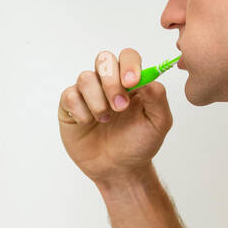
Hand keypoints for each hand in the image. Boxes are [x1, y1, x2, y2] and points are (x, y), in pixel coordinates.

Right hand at [58, 47, 172, 185]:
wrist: (119, 170)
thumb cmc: (138, 145)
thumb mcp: (158, 123)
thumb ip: (158, 98)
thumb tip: (149, 79)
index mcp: (131, 82)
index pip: (128, 57)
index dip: (129, 65)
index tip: (133, 83)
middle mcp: (108, 83)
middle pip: (104, 60)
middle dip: (111, 82)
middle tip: (120, 107)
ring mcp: (88, 94)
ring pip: (85, 77)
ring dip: (97, 99)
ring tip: (105, 120)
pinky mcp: (70, 107)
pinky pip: (69, 95)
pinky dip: (80, 109)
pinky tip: (87, 123)